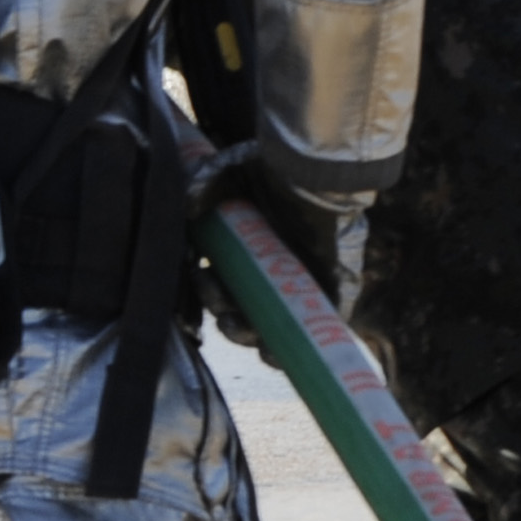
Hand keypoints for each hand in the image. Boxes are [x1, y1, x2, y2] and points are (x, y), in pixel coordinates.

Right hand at [201, 181, 341, 348]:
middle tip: (224, 314)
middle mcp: (276, 270)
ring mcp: (305, 281)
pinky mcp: (334, 287)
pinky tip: (277, 353)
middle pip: (248, 312)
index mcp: (252, 250)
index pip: (228, 287)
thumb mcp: (226, 171)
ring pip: (279, 326)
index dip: (214, 296)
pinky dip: (300, 343)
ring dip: (257, 339)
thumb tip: (186, 209)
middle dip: (231, 323)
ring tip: (247, 336)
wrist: (314, 169)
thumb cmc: (272, 167)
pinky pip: (320, 325)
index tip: (201, 282)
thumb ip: (202, 185)